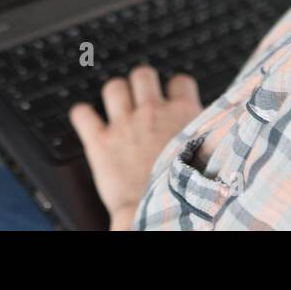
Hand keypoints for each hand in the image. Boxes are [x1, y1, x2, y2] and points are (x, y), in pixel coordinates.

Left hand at [69, 65, 202, 228]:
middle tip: (143, 100)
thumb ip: (202, 134)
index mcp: (182, 113)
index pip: (180, 81)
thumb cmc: (186, 190)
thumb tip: (208, 128)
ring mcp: (124, 125)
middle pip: (143, 75)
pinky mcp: (99, 142)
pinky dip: (82, 115)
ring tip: (118, 108)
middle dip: (142, 84)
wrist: (161, 214)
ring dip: (115, 96)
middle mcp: (152, 113)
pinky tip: (87, 120)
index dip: (176, 90)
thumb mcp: (207, 154)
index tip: (174, 100)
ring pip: (114, 88)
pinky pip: (82, 114)